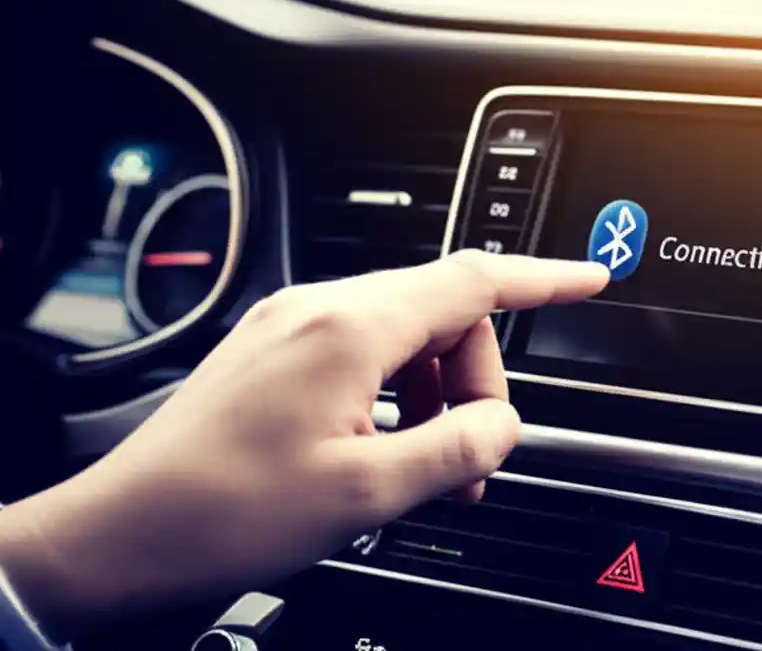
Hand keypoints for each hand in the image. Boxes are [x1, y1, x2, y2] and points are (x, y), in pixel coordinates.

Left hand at [0, 251, 607, 638]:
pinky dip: (396, 396)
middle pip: (444, 314)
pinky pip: (364, 353)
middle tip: (472, 461)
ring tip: (425, 469)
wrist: (123, 532)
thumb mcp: (365, 494)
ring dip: (436, 396)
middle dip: (478, 382)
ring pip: (406, 335)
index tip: (589, 278)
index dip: (544, 278)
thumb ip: (456, 450)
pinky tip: (384, 450)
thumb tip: (503, 426)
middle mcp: (319, 310)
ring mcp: (292, 326)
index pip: (474, 282)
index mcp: (350, 330)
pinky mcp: (274, 352)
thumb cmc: (225, 511)